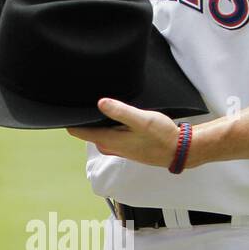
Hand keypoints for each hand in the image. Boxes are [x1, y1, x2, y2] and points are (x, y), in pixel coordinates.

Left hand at [66, 98, 182, 166]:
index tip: (69, 106)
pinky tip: (121, 115)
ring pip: (99, 130)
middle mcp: (109, 146)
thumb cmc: (162, 136)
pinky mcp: (124, 146)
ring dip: (101, 120)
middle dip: (87, 116)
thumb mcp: (141, 120)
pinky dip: (112, 124)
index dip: (71, 118)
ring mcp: (116, 147)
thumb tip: (101, 103)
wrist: (179, 150)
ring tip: (109, 105)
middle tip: (91, 99)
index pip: (78, 131)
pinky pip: (110, 133)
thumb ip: (121, 112)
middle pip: (87, 129)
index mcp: (108, 141)